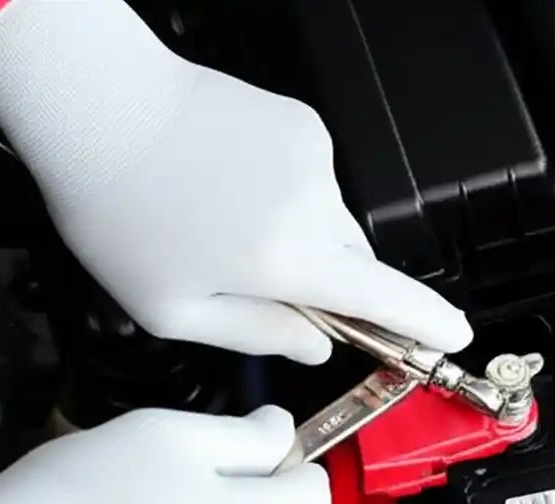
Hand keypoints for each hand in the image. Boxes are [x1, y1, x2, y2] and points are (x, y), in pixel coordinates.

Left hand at [0, 0, 471, 362]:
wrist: (100, 108)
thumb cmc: (121, 211)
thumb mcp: (174, 309)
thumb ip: (257, 334)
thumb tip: (314, 345)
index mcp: (288, 258)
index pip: (383, 298)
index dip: (425, 322)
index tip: (454, 335)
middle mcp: (315, 203)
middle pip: (355, 263)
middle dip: (325, 284)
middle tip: (260, 287)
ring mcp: (313, 157)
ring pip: (330, 221)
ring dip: (297, 238)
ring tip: (222, 227)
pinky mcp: (302, 125)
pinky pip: (311, 181)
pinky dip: (284, 197)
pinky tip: (229, 191)